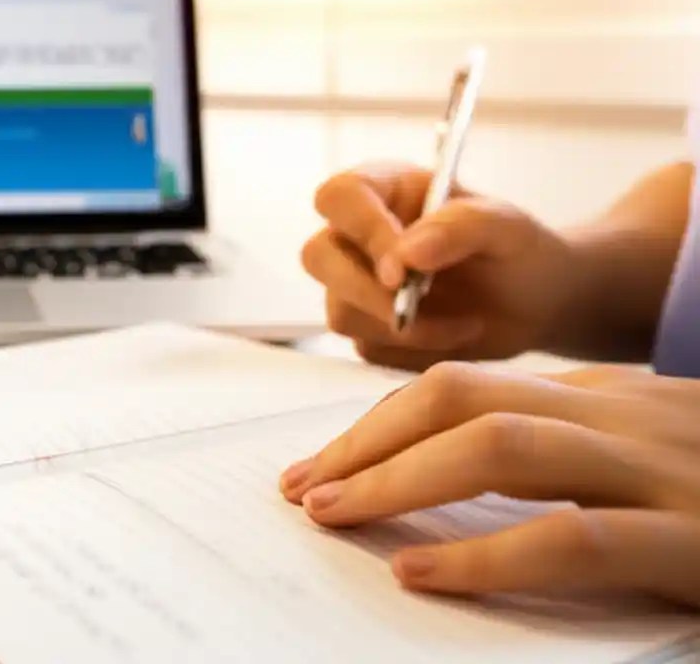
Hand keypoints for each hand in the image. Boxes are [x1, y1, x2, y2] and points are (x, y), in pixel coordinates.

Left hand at [280, 362, 699, 606]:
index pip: (470, 387)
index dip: (381, 421)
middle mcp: (630, 419)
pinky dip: (486, 553)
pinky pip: (573, 538)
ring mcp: (666, 475)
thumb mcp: (657, 453)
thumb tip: (463, 462)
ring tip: (332, 514)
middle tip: (301, 487)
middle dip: (368, 440)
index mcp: (614, 400)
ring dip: (401, 479)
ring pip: (503, 447)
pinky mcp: (696, 541)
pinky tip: (420, 573)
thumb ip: (576, 449)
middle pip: (466, 399)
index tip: (323, 461)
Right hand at [301, 164, 581, 369]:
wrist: (537, 303)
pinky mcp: (366, 328)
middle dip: (365, 291)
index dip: (361, 230)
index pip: (339, 197)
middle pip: (318, 257)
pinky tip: (453, 335)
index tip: (401, 270)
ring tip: (464, 323)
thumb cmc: (520, 250)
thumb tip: (405, 254)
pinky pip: (367, 347)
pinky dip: (414, 350)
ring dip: (402, 327)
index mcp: (384, 191)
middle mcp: (358, 235)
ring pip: (339, 312)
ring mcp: (355, 285)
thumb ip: (460, 226)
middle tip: (415, 310)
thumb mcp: (507, 227)